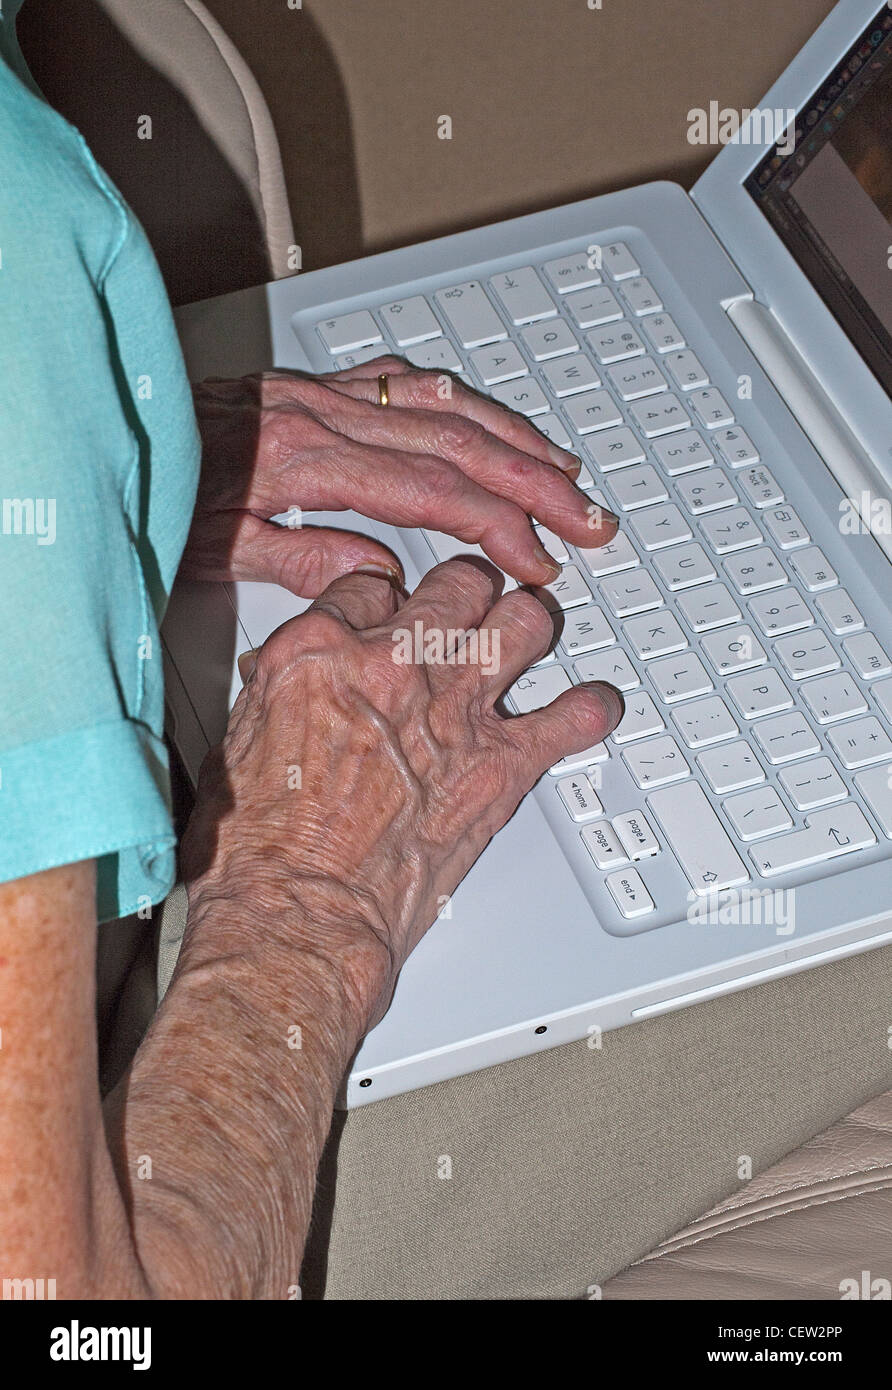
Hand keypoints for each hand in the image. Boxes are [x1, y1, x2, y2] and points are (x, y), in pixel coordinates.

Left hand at [181, 360, 617, 594]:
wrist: (126, 420)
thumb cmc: (164, 486)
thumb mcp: (214, 545)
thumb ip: (301, 558)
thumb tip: (381, 570)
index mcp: (308, 459)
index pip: (431, 492)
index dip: (498, 525)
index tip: (539, 558)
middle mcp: (327, 415)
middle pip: (459, 443)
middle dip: (537, 482)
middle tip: (588, 517)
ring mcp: (328, 392)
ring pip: (447, 404)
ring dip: (517, 437)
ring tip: (567, 471)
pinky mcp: (322, 383)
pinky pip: (409, 379)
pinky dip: (463, 399)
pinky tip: (491, 416)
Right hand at [181, 562, 622, 1028]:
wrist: (301, 916)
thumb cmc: (260, 851)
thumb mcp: (240, 740)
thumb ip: (282, 691)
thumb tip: (292, 680)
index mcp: (321, 651)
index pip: (371, 585)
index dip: (387, 598)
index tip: (394, 611)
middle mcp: (395, 665)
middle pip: (457, 584)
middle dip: (466, 593)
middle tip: (470, 608)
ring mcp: (455, 710)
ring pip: (523, 623)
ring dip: (527, 628)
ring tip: (527, 637)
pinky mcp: (500, 765)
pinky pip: (571, 718)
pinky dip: (587, 712)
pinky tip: (590, 709)